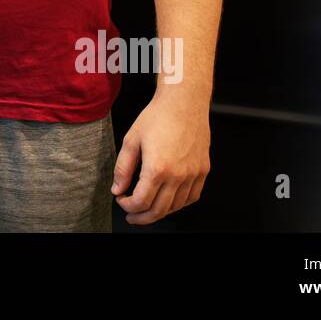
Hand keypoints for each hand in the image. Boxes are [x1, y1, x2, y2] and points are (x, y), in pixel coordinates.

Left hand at [111, 93, 210, 225]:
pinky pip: (192, 197)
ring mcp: (193, 174)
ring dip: (160, 212)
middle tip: (132, 216)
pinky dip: (179, 204)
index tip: (122, 201)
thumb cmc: (158, 116)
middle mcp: (178, 175)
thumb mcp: (131, 140)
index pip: (141, 202)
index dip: (127, 206)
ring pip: (176, 207)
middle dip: (142, 217)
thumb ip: (123, 168)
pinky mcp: (203, 170)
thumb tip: (117, 189)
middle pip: (159, 210)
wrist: (184, 102)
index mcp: (158, 168)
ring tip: (148, 208)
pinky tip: (168, 200)